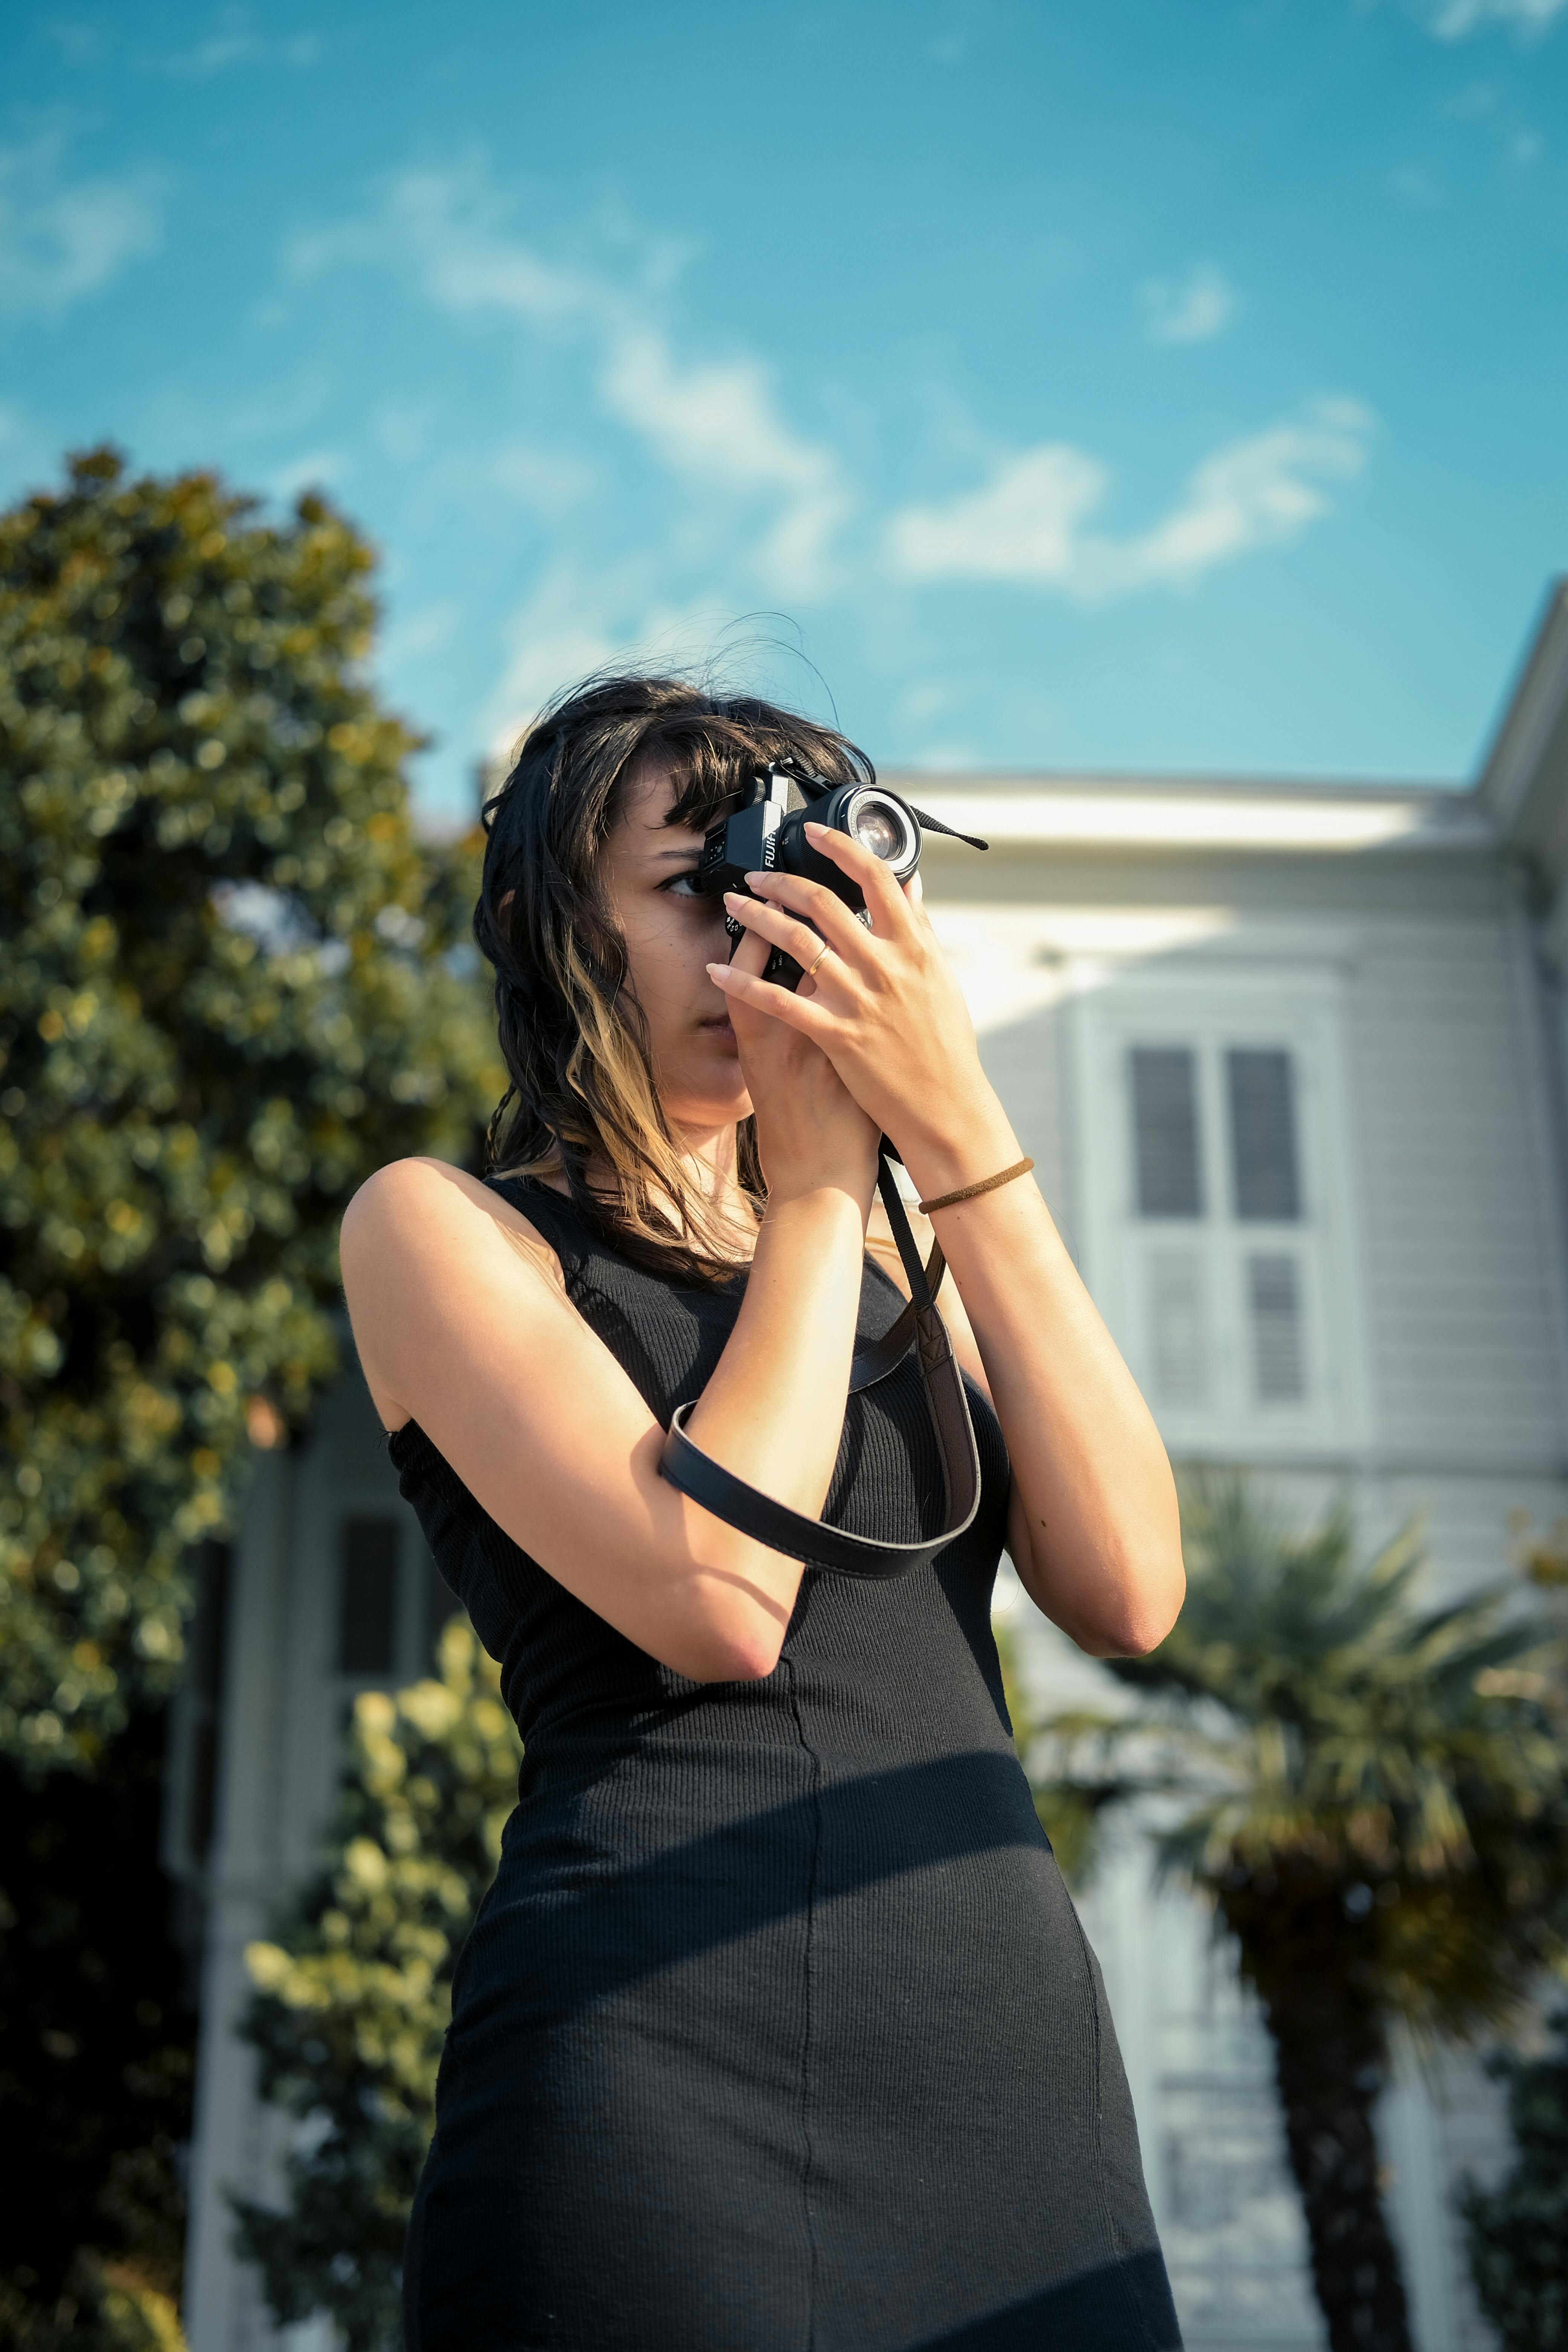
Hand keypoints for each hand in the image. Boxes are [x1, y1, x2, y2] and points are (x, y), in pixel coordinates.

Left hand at [709, 825, 1006, 1187]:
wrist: (946, 1108)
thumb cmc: (946, 1047)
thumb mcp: (941, 980)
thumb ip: (921, 930)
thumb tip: (911, 884)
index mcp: (915, 948)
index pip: (878, 880)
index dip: (843, 848)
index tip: (816, 834)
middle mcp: (886, 967)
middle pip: (825, 904)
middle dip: (783, 882)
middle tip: (758, 875)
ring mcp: (860, 1000)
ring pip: (797, 943)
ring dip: (758, 918)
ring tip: (735, 904)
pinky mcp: (836, 1035)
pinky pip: (779, 1002)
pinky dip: (743, 984)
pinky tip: (717, 971)